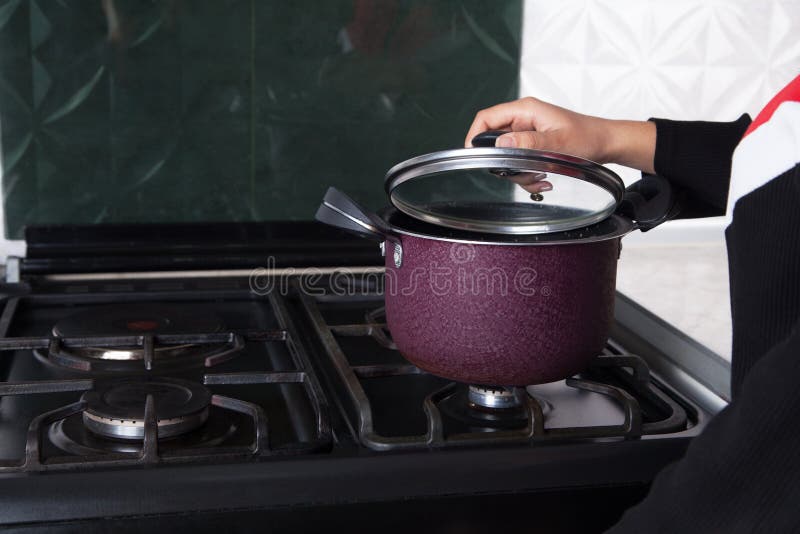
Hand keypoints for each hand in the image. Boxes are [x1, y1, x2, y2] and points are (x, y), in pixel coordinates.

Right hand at [465, 97, 655, 192]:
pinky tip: (543, 180)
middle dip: (503, 164)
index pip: (486, 118)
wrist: (606, 144)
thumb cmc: (588, 137)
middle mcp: (523, 120)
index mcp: (526, 110)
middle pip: (493, 141)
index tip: (474, 156)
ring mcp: (527, 134)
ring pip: (506, 157)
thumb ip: (529, 142)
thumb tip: (501, 143)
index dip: (475, 136)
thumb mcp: (558, 141)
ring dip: (518, 173)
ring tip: (539, 178)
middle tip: (520, 173)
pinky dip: (528, 176)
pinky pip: (519, 163)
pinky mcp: (532, 146)